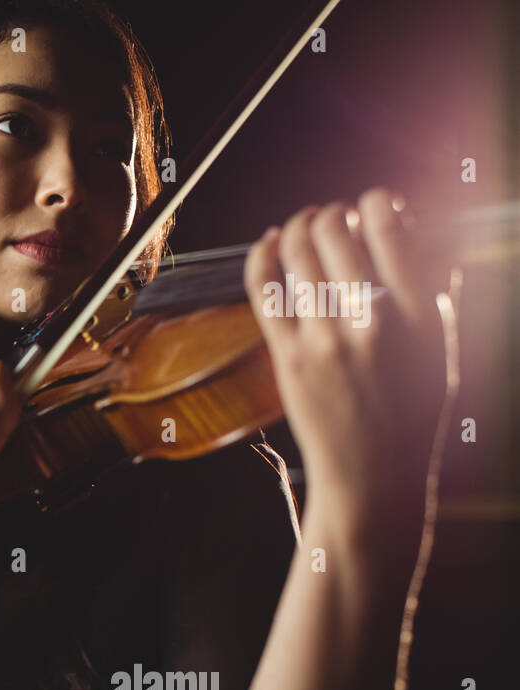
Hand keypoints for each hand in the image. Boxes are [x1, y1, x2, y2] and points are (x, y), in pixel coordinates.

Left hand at [244, 187, 456, 536]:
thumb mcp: (442, 348)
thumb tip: (428, 237)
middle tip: (333, 217)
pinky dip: (262, 255)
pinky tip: (269, 241)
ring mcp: (326, 337)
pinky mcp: (289, 356)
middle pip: (337, 233)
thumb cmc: (412, 411)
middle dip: (333, 214)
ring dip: (299, 226)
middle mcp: (372, 319)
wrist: (373, 472)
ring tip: (304, 224)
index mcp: (419, 311)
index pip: (389, 227)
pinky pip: (265, 289)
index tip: (370, 204)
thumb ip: (438, 291)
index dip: (375, 202)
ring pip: (299, 252)